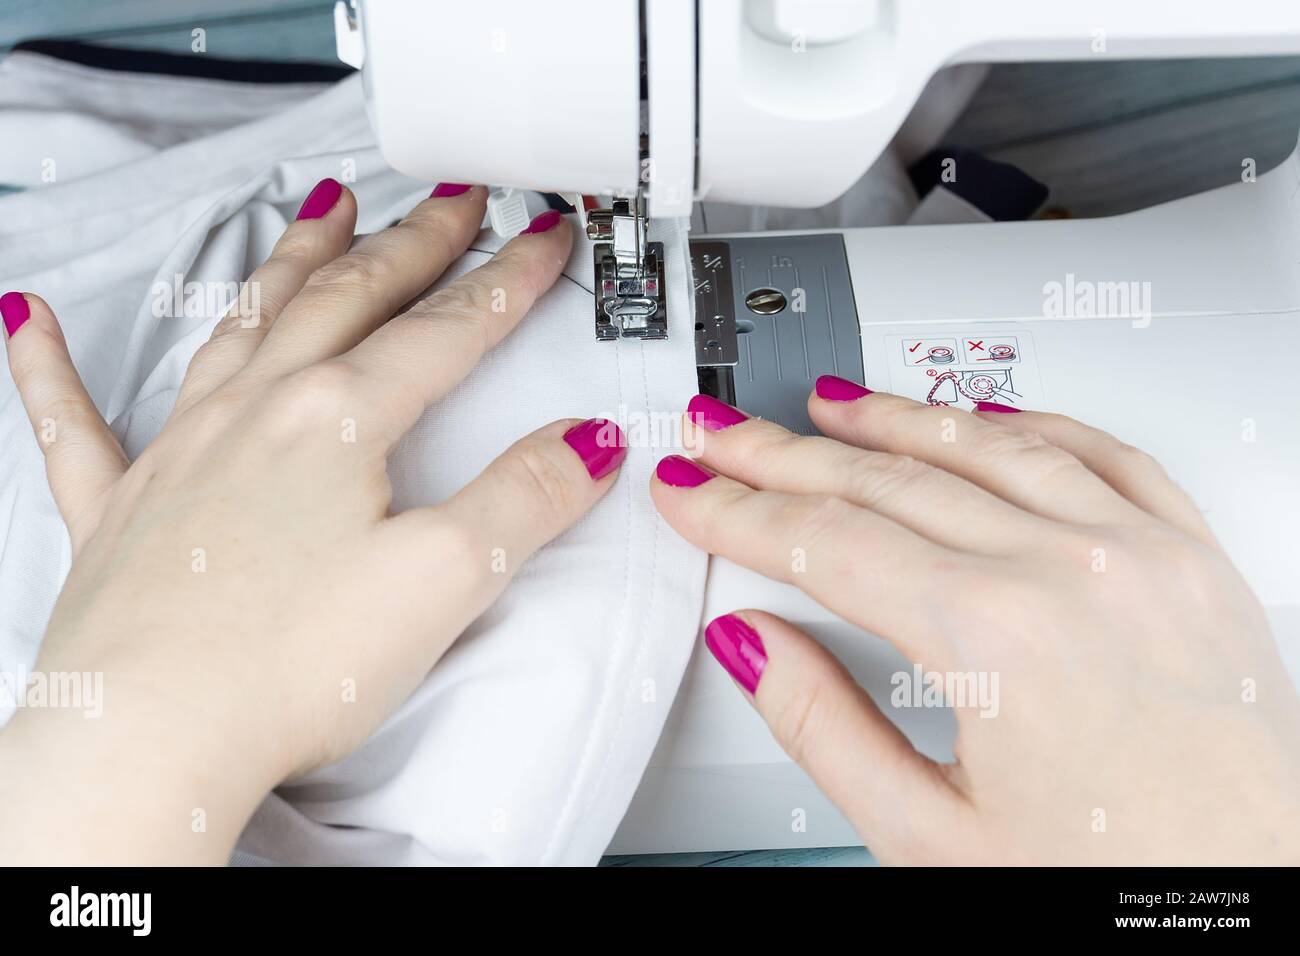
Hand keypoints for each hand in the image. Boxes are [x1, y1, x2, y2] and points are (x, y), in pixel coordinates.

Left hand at [0, 182, 625, 863]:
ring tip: (321, 210)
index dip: (507, 278)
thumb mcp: (444, 579)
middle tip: (453, 203)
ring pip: (241, 325)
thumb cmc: (282, 669)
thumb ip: (526, 497)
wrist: (148, 740)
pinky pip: (75, 421)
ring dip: (291, 261)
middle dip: (412, 242)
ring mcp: (179, 453)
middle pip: (349, 299)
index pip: (445, 329)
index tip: (543, 237)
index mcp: (334, 421)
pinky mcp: (119, 510)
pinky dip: (50, 367)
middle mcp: (253, 414)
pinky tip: (25, 322)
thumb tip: (587, 442)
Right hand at [653, 381, 1299, 863]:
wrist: (1261, 907)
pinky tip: (980, 414)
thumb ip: (821, 727)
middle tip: (725, 433)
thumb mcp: (930, 839)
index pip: (827, 540)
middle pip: (889, 481)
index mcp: (999, 639)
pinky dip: (1027, 423)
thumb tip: (752, 643)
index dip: (738, 510)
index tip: (691, 488)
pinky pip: (1102, 453)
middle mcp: (1076, 573)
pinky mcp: (1194, 559)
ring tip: (829, 405)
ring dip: (894, 418)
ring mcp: (1144, 555)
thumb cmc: (1120, 890)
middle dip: (783, 455)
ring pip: (987, 446)